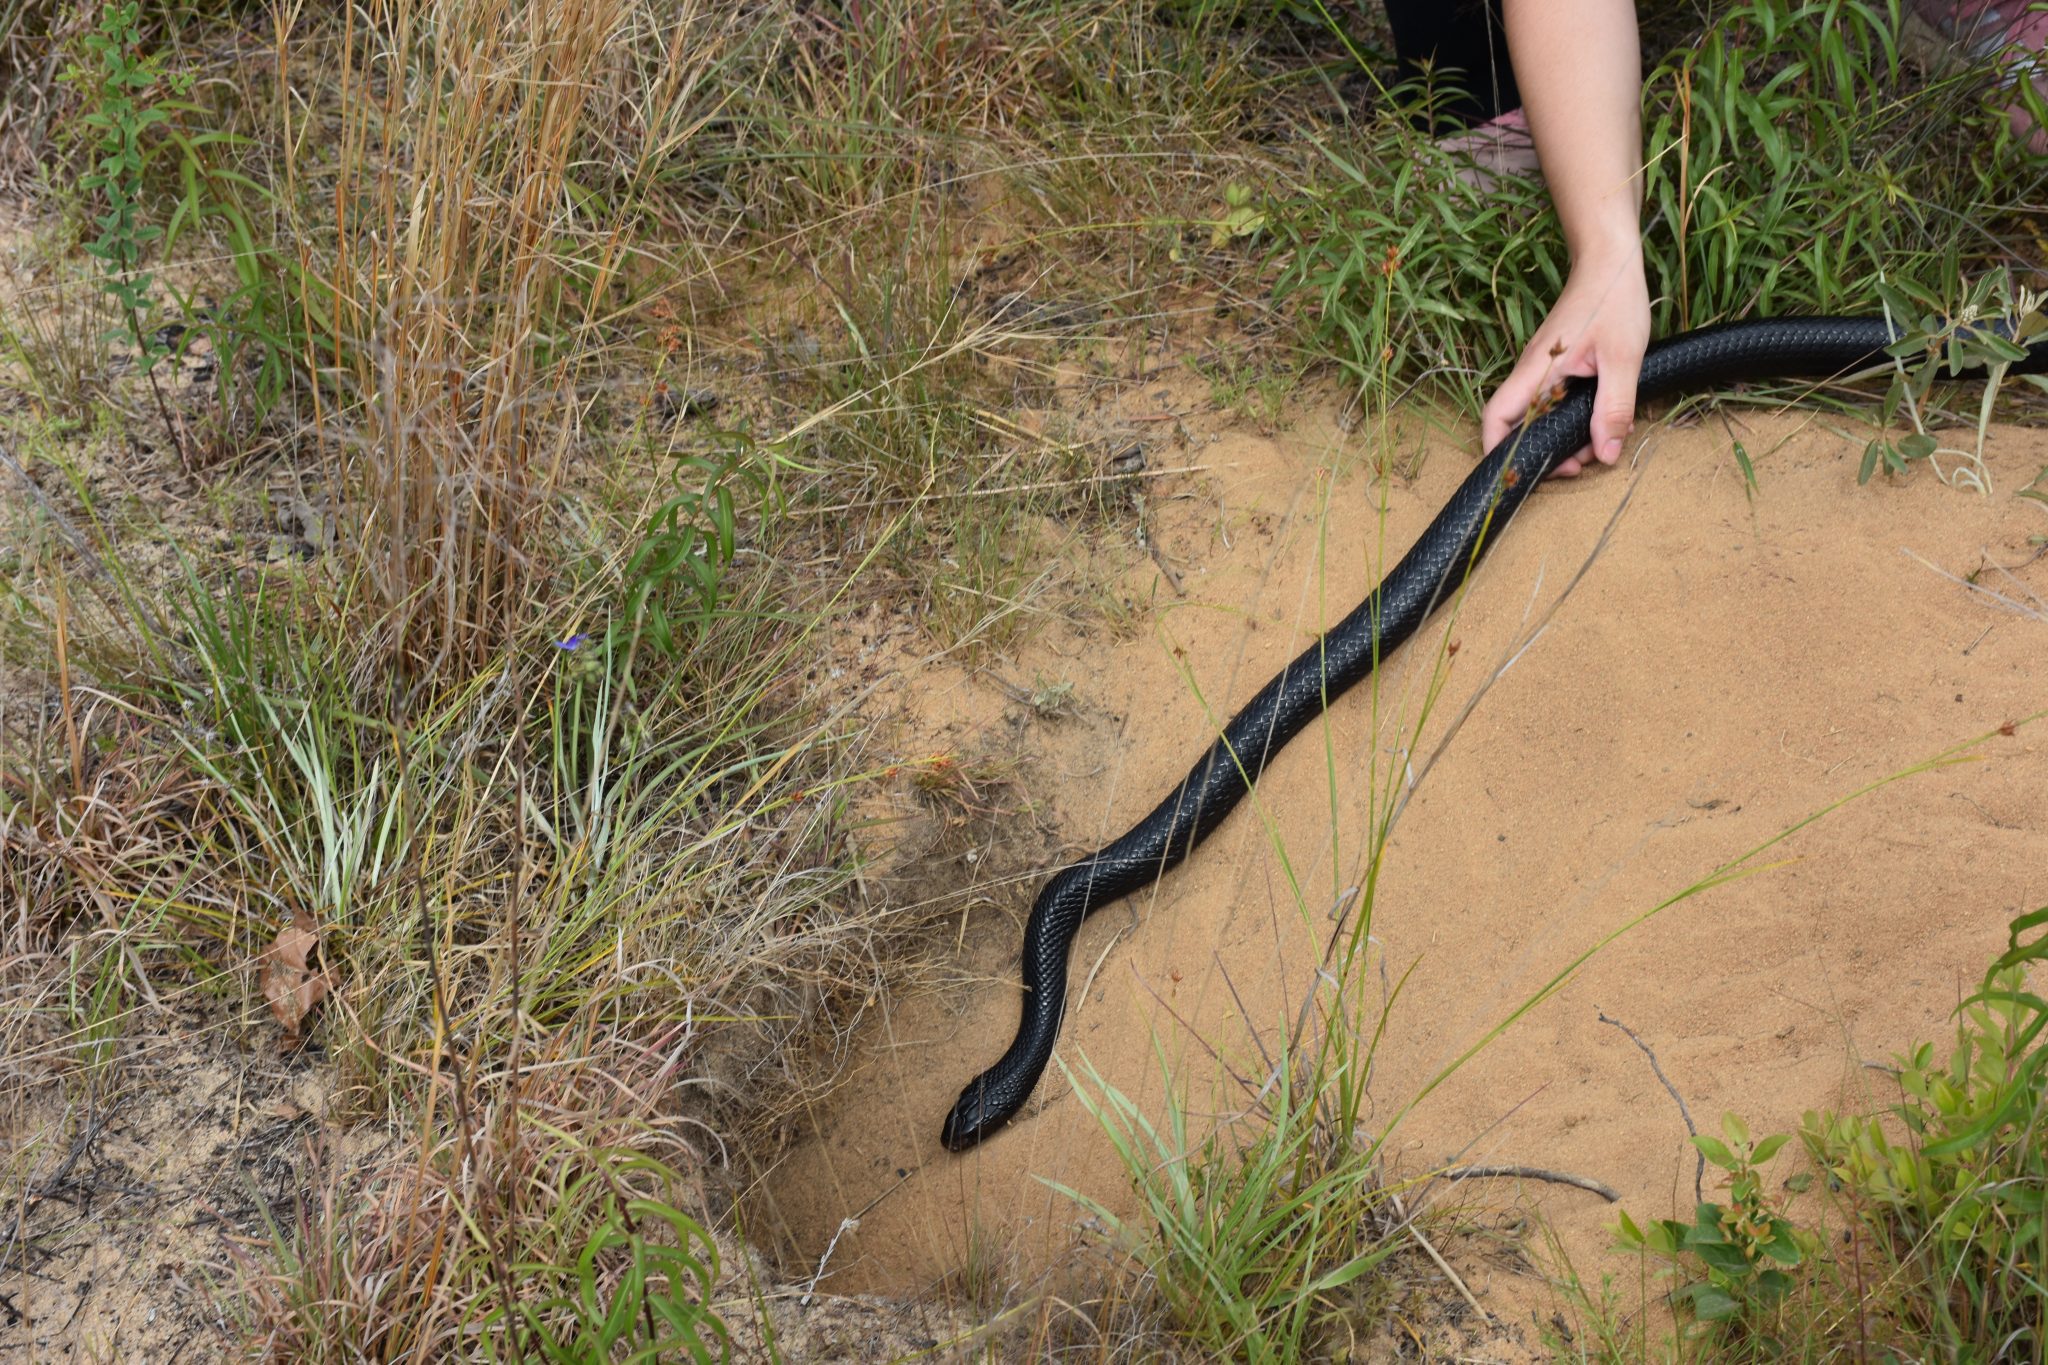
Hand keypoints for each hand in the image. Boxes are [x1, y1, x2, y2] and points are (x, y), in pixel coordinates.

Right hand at [1482, 248, 1650, 477]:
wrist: (1611, 259)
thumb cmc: (1614, 300)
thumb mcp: (1622, 358)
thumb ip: (1613, 408)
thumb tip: (1606, 455)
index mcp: (1537, 370)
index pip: (1497, 417)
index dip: (1498, 450)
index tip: (1525, 472)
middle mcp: (1532, 372)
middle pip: (1517, 425)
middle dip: (1544, 451)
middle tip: (1582, 462)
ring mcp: (1543, 369)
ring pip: (1539, 415)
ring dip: (1563, 436)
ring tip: (1597, 444)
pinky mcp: (1558, 365)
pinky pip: (1555, 401)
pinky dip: (1573, 418)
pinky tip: (1601, 419)